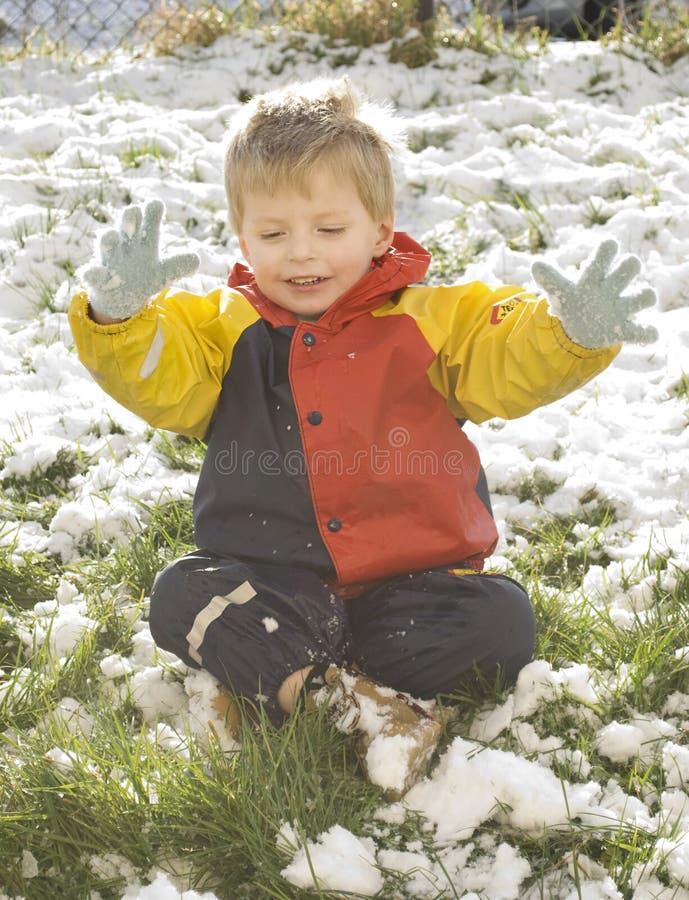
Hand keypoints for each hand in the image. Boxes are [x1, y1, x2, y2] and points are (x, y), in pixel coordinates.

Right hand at [80, 200, 199, 319]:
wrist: (119, 295)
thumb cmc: (141, 275)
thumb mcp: (163, 272)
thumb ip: (178, 265)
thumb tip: (196, 260)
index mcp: (142, 241)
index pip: (147, 221)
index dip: (151, 212)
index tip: (156, 204)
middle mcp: (125, 244)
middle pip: (125, 225)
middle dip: (129, 219)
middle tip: (134, 210)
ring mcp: (109, 259)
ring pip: (107, 243)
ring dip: (109, 239)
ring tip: (112, 236)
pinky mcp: (97, 276)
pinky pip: (92, 273)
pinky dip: (93, 273)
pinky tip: (94, 274)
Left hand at [531, 240, 657, 348]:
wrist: (583, 326)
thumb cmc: (574, 301)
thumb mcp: (560, 292)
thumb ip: (550, 279)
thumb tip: (536, 265)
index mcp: (596, 276)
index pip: (606, 252)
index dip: (608, 249)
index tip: (609, 246)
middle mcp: (613, 288)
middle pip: (631, 265)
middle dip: (629, 266)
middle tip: (615, 280)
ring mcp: (622, 308)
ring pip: (644, 296)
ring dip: (643, 297)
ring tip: (625, 308)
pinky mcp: (626, 329)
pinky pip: (643, 332)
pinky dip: (648, 333)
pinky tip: (647, 334)